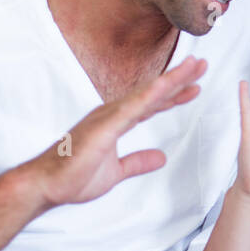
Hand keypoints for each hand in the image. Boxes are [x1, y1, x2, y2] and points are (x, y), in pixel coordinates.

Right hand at [27, 55, 207, 208]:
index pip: (152, 105)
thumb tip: (160, 158)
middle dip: (179, 79)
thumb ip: (137, 162)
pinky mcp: (103, 126)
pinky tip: (167, 85)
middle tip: (202, 65)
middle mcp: (113, 113)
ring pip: (146, 94)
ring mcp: (108, 117)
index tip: (194, 87)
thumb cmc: (73, 176)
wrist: (47, 185)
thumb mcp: (117, 172)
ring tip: (194, 66)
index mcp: (116, 122)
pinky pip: (131, 108)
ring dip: (171, 79)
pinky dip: (150, 95)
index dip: (174, 95)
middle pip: (153, 93)